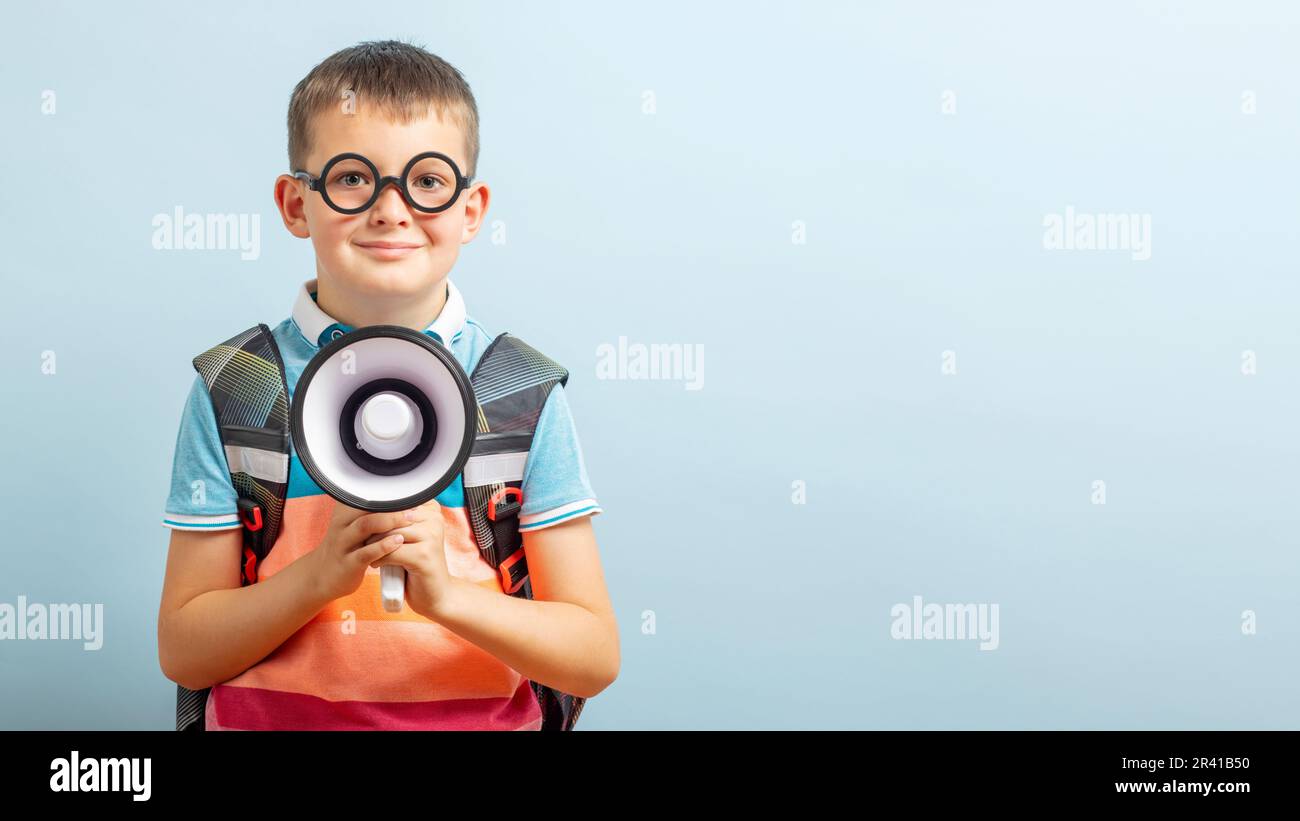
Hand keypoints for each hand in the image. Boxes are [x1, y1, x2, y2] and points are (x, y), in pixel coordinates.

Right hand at [305, 500, 413, 602]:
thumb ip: (372, 512)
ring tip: (411, 519)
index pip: (367, 496)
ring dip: (390, 521)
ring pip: (365, 526)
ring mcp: (343, 544)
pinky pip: (365, 552)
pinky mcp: (347, 563)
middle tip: (416, 503)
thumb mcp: (354, 525)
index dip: (390, 493)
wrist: (323, 576)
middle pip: (366, 507)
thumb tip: (403, 497)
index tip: (412, 492)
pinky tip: (398, 542)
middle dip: (393, 504)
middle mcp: (341, 524)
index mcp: (344, 512)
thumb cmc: (347, 547)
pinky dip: (383, 546)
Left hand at [364, 498, 449, 618]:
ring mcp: (431, 537)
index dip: (378, 511)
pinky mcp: (424, 556)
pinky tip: (376, 564)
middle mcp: (434, 520)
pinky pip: (392, 552)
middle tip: (362, 540)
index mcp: (432, 510)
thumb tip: (365, 506)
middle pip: (392, 516)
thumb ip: (397, 521)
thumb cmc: (417, 565)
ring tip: (368, 552)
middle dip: (373, 528)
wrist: (435, 595)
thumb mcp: (409, 537)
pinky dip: (380, 559)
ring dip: (373, 545)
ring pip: (390, 534)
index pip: (397, 501)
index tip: (365, 523)